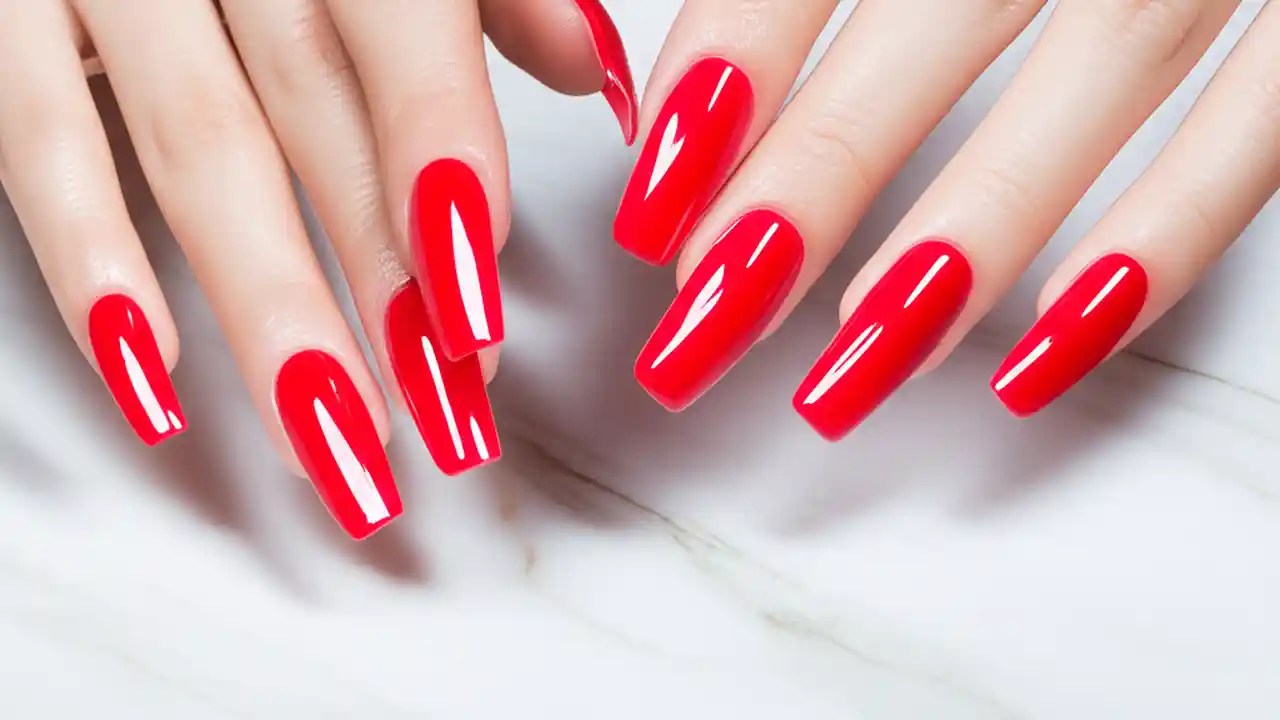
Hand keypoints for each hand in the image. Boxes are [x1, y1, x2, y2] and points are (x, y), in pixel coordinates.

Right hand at [0, 0, 635, 537]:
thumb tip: (587, 69)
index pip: (402, 32)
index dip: (442, 161)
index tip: (479, 304)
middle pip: (313, 113)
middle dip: (385, 274)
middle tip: (445, 414)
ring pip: (198, 151)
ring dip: (271, 310)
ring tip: (337, 442)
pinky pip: (36, 139)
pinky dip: (92, 259)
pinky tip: (157, 380)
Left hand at [617, 0, 1277, 438]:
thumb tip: (689, 92)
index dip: (730, 69)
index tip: (655, 204)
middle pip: (934, 26)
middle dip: (808, 185)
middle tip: (705, 317)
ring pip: (1093, 83)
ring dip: (963, 239)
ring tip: (849, 366)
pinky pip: (1260, 130)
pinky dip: (1161, 244)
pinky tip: (1044, 348)